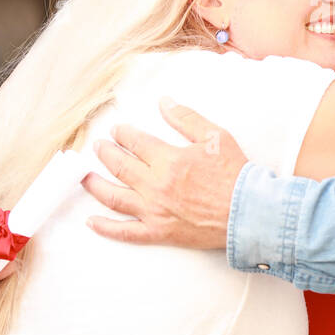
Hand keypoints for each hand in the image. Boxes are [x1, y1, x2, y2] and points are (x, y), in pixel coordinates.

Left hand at [81, 98, 246, 249]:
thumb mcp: (215, 136)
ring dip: (95, 185)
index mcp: (168, 160)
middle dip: (106, 153)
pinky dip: (106, 228)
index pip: (135, 143)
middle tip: (99, 147)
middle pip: (120, 166)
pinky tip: (91, 222)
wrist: (249, 212)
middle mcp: (156, 185)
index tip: (117, 130)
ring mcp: (155, 211)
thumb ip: (187, 118)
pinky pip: (126, 232)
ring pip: (114, 197)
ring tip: (85, 177)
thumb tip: (164, 102)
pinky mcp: (159, 232)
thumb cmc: (235, 174)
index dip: (123, 134)